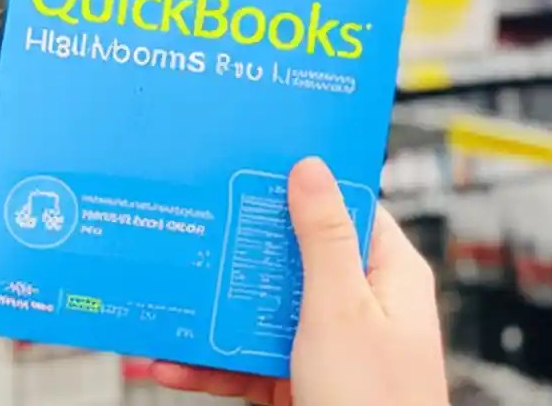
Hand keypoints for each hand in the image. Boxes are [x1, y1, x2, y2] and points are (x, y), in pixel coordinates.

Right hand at [151, 158, 447, 405]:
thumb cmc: (377, 402)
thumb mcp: (341, 310)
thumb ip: (323, 240)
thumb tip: (311, 170)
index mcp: (385, 275)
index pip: (343, 211)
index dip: (300, 188)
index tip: (253, 169)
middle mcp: (357, 306)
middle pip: (288, 260)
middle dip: (237, 250)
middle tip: (194, 226)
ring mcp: (325, 346)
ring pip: (259, 314)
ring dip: (212, 314)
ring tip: (167, 301)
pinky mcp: (297, 381)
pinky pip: (245, 362)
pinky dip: (209, 363)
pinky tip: (171, 363)